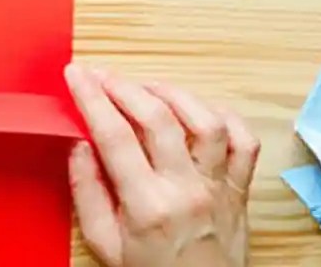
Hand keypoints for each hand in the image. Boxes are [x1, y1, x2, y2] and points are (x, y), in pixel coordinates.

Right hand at [65, 65, 259, 266]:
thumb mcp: (105, 246)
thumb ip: (87, 193)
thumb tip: (78, 146)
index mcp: (148, 206)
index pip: (115, 135)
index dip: (92, 98)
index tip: (76, 75)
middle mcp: (187, 190)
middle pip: (158, 118)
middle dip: (124, 87)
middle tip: (102, 76)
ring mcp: (219, 187)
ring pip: (206, 121)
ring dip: (174, 94)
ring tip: (148, 87)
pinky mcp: (240, 190)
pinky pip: (244, 143)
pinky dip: (225, 118)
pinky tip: (199, 111)